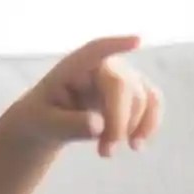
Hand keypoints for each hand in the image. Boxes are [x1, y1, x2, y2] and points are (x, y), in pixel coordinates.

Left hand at [5, 36, 162, 156]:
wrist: (48, 123)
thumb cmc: (40, 117)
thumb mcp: (43, 123)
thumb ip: (67, 124)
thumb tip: (98, 124)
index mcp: (72, 67)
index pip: (95, 50)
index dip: (116, 45)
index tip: (137, 41)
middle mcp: (100, 67)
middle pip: (122, 85)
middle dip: (119, 121)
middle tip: (105, 152)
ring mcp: (120, 78)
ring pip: (142, 96)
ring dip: (132, 127)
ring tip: (107, 152)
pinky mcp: (134, 93)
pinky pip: (152, 104)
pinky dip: (148, 125)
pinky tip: (136, 145)